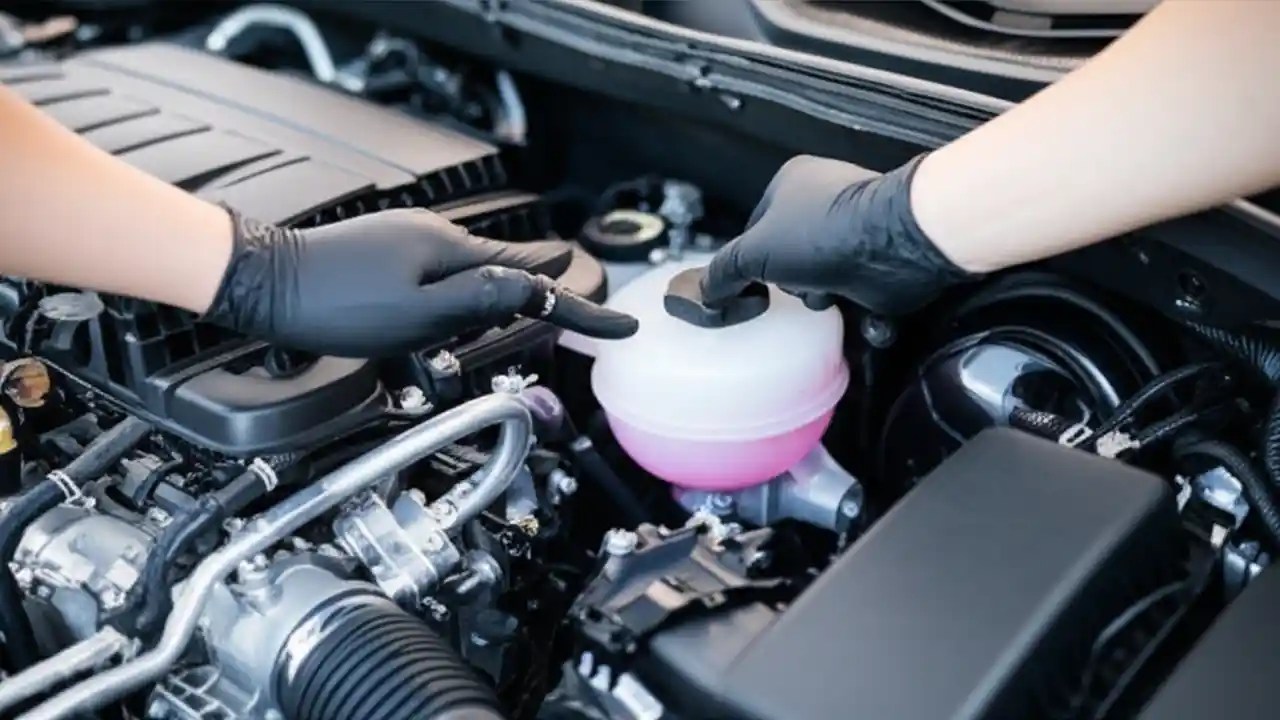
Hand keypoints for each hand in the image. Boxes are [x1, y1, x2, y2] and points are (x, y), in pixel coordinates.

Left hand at [201, 208, 638, 356]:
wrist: (262, 282)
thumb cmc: (333, 304)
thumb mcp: (416, 316)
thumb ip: (479, 301)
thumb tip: (536, 286)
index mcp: (450, 254)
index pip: (533, 281)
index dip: (579, 309)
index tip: (620, 325)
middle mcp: (435, 239)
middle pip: (505, 276)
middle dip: (528, 309)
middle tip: (545, 335)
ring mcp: (409, 243)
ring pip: (469, 281)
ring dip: (479, 313)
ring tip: (460, 346)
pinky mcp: (387, 253)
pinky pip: (438, 280)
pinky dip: (447, 307)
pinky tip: (427, 327)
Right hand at [700, 154, 975, 315]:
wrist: (897, 244)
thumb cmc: (822, 233)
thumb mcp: (754, 254)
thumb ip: (724, 273)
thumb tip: (706, 294)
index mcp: (792, 182)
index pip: (755, 229)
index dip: (749, 261)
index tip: (750, 286)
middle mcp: (826, 199)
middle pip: (789, 256)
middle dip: (791, 282)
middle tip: (796, 288)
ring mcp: (858, 228)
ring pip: (823, 277)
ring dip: (822, 296)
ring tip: (829, 296)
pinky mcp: (883, 258)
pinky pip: (860, 291)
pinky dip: (860, 309)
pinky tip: (857, 311)